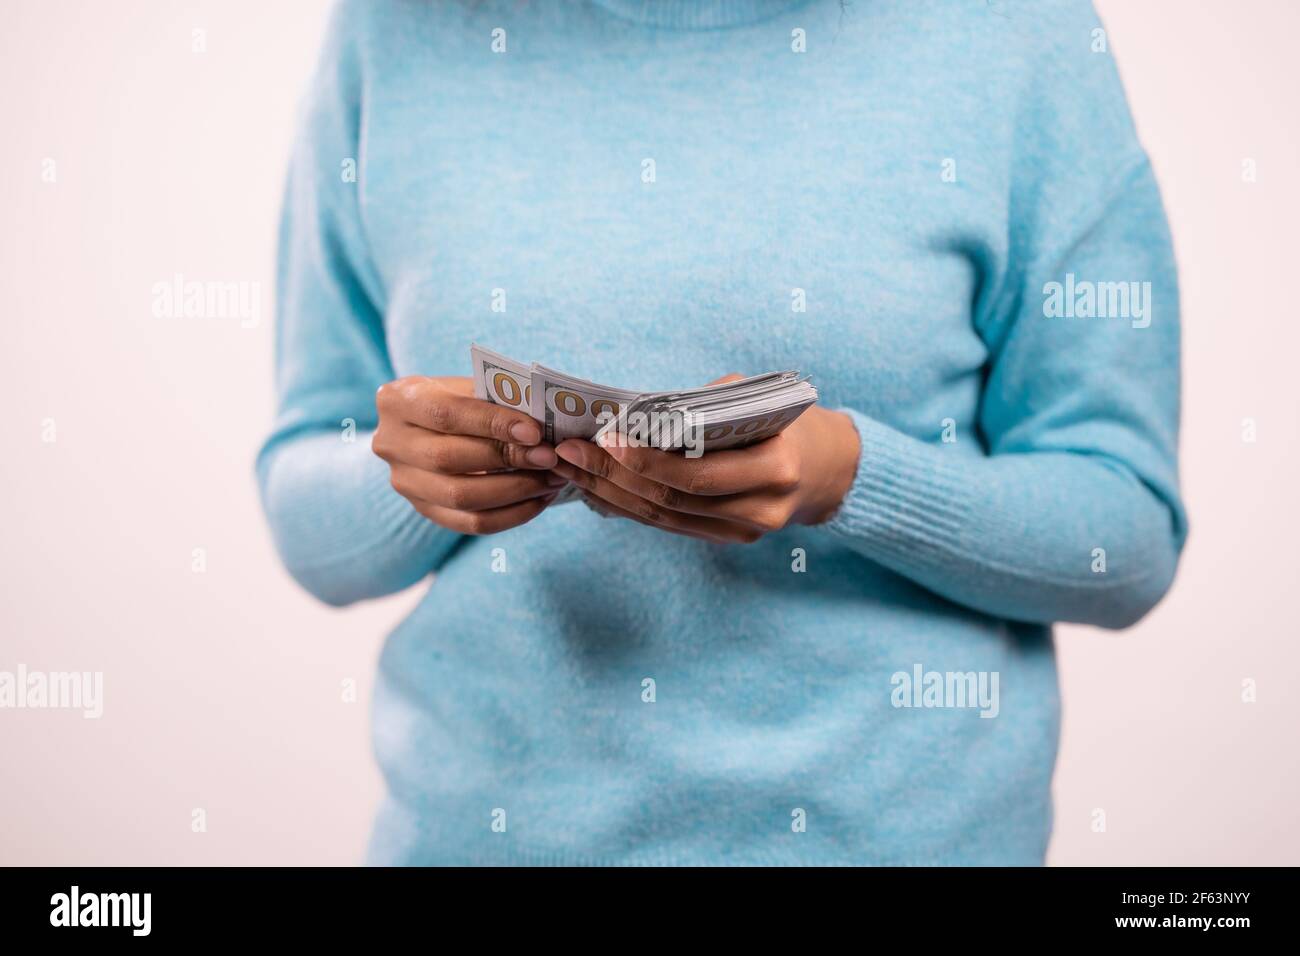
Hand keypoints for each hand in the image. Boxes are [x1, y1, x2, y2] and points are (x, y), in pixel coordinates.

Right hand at [372, 376, 565, 533]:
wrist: (430, 426)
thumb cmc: (458, 399)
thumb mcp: (469, 387)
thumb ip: (496, 400)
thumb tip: (542, 425)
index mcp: (397, 401)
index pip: (446, 415)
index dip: (493, 424)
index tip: (535, 432)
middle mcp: (390, 444)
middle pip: (450, 460)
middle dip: (508, 460)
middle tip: (551, 458)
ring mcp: (403, 482)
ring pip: (461, 497)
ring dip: (515, 491)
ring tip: (552, 479)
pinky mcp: (423, 510)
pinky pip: (470, 524)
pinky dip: (511, 514)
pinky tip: (539, 500)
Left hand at [551, 379, 860, 543]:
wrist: (828, 468)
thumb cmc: (785, 420)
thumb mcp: (755, 399)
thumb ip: (706, 407)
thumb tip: (639, 414)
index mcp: (774, 468)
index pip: (696, 474)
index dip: (645, 460)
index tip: (604, 438)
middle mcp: (761, 509)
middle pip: (671, 500)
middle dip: (612, 476)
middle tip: (567, 452)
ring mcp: (744, 531)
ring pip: (663, 518)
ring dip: (610, 493)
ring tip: (570, 467)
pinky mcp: (728, 537)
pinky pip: (670, 524)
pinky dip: (629, 505)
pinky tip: (596, 486)